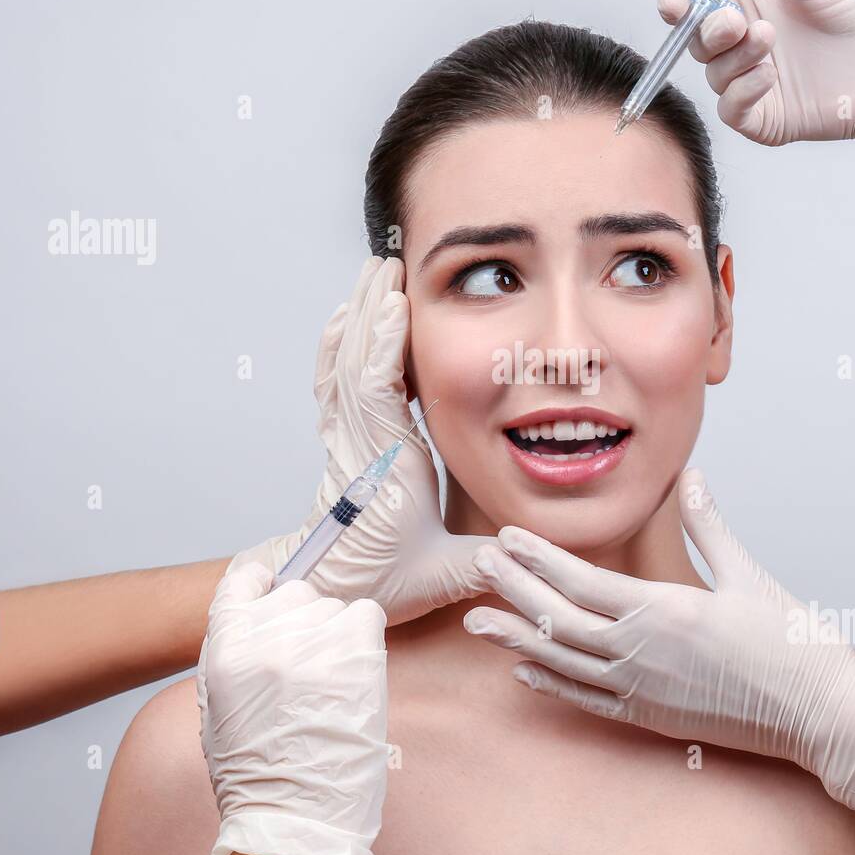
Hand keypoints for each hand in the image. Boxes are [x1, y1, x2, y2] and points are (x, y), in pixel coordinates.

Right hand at [197, 562, 387, 854]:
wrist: (294, 818)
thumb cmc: (256, 772)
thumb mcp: (218, 706)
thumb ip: (232, 652)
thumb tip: (257, 612)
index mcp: (224, 649)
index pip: (242, 581)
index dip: (262, 585)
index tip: (274, 592)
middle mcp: (265, 638)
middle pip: (296, 593)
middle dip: (304, 621)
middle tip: (309, 667)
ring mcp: (312, 643)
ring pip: (334, 606)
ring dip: (337, 635)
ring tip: (332, 683)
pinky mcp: (354, 654)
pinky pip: (366, 615)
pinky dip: (365, 637)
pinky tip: (356, 672)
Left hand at [233, 254, 488, 624]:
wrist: (325, 593)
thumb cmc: (380, 582)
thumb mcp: (445, 575)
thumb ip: (489, 560)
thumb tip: (529, 547)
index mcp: (385, 466)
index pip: (376, 393)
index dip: (384, 344)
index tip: (397, 300)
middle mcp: (358, 444)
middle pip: (354, 362)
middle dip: (370, 308)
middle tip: (388, 261)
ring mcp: (344, 439)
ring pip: (340, 365)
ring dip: (356, 316)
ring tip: (372, 273)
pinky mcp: (340, 440)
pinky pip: (333, 380)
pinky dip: (340, 342)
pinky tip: (349, 318)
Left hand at [463, 467, 854, 847]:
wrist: (821, 718)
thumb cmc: (794, 645)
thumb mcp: (752, 576)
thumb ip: (712, 527)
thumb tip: (693, 477)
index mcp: (664, 611)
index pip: (580, 580)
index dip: (537, 559)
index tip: (505, 538)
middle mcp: (642, 654)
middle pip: (557, 619)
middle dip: (514, 591)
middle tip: (478, 567)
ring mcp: (643, 692)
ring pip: (562, 663)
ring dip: (516, 640)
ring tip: (476, 622)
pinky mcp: (651, 719)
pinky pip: (587, 701)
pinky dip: (551, 683)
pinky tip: (524, 672)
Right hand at [662, 0, 854, 206]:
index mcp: (748, 8)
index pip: (695, 9)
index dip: (678, 5)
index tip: (674, 0)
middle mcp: (745, 47)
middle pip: (698, 44)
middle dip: (708, 31)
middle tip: (734, 21)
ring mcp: (753, 85)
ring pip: (715, 76)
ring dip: (734, 58)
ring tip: (769, 40)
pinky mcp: (766, 119)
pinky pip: (733, 110)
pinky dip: (742, 92)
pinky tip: (768, 75)